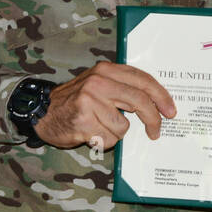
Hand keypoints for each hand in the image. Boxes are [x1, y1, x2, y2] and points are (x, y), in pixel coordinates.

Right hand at [33, 62, 174, 149]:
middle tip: (156, 132)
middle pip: (140, 102)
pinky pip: (109, 138)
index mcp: (106, 70)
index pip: (143, 80)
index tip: (170, 110)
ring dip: (117, 133)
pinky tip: (91, 134)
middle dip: (153, 119)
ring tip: (100, 127)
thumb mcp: (98, 84)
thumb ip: (122, 88)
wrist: (42, 112)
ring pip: (124, 125)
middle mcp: (99, 82)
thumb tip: (156, 104)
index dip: (161, 96)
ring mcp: (90, 101)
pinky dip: (104, 141)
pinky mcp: (83, 121)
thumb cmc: (75, 101)